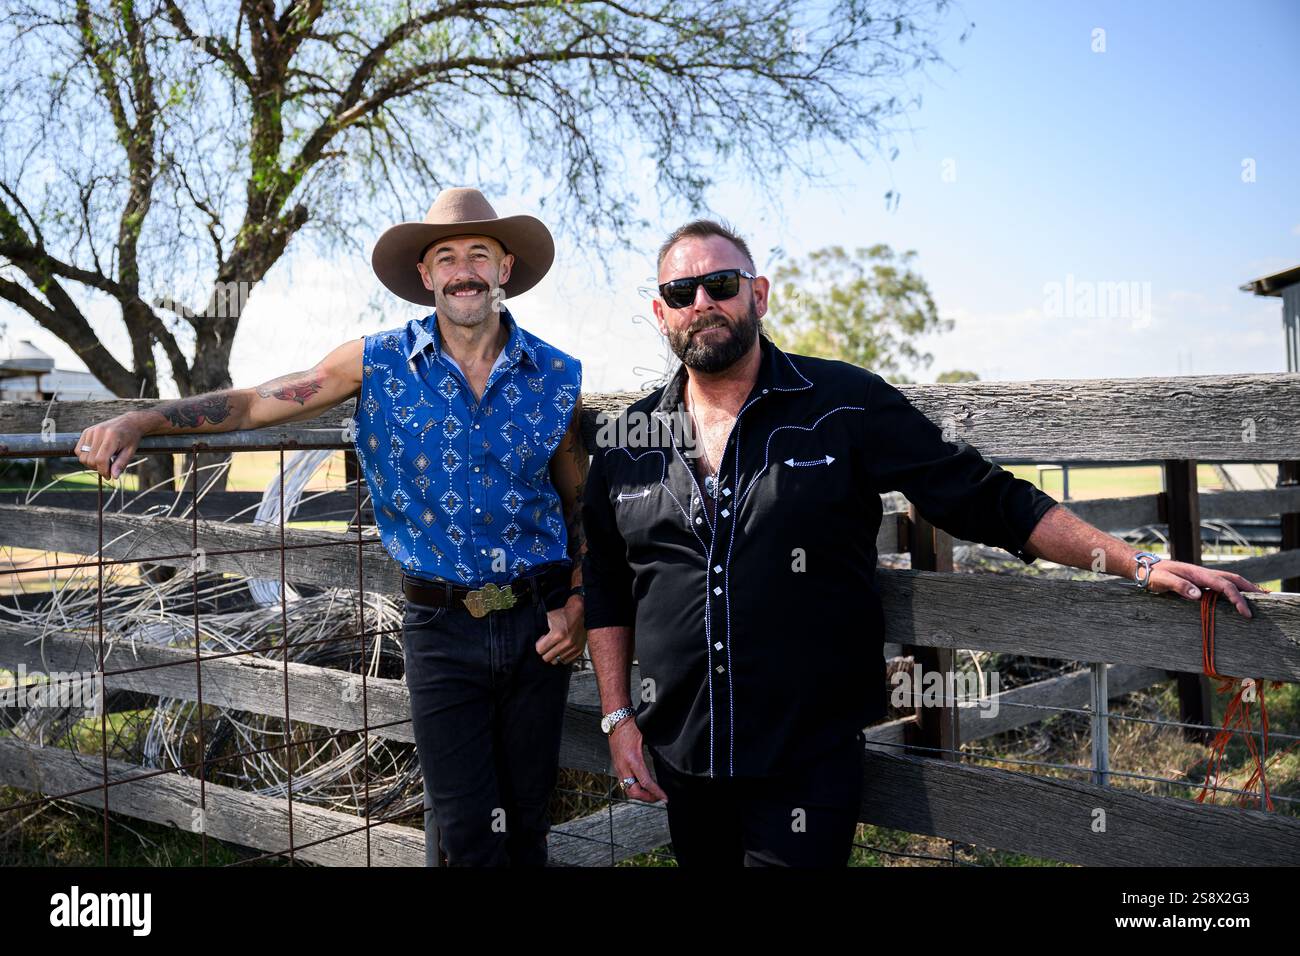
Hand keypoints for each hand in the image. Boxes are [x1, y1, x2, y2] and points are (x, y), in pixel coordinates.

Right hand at [75, 414, 144, 479]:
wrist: (129, 423)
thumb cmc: (131, 438)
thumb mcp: (130, 452)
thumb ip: (121, 464)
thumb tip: (114, 477)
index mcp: (111, 437)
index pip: (100, 460)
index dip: (103, 471)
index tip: (109, 476)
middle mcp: (99, 432)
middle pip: (90, 459)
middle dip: (98, 468)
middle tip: (108, 468)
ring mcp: (91, 431)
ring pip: (82, 456)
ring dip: (90, 463)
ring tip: (103, 461)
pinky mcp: (86, 432)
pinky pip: (78, 450)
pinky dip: (85, 456)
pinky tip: (96, 455)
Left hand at [535, 595, 586, 664]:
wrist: (580, 612)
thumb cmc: (564, 613)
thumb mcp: (549, 617)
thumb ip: (541, 629)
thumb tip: (537, 641)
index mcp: (558, 634)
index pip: (540, 650)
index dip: (539, 644)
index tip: (542, 640)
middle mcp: (567, 643)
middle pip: (547, 658)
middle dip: (546, 651)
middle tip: (548, 643)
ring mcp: (574, 648)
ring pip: (557, 661)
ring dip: (555, 654)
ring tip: (556, 645)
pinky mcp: (579, 650)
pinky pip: (567, 661)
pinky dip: (563, 656)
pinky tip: (563, 648)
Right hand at [608, 716, 667, 803]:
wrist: (615, 722)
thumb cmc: (631, 727)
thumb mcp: (645, 738)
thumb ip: (654, 751)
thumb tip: (668, 760)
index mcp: (633, 759)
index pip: (646, 782)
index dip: (656, 792)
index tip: (664, 798)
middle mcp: (624, 767)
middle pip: (634, 792)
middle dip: (647, 798)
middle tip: (659, 798)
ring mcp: (619, 768)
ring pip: (628, 790)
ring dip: (640, 795)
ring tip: (652, 795)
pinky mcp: (617, 768)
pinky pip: (624, 784)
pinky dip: (634, 789)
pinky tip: (642, 788)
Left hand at [1141, 559, 1266, 617]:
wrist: (1144, 566)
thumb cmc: (1152, 575)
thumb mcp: (1162, 581)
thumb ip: (1179, 586)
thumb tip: (1199, 595)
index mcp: (1197, 574)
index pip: (1223, 585)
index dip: (1236, 598)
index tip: (1245, 612)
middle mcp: (1203, 573)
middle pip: (1232, 579)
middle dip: (1249, 589)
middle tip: (1265, 599)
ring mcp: (1201, 576)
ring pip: (1228, 579)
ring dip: (1243, 587)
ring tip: (1258, 596)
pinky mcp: (1198, 580)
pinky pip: (1219, 583)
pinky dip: (1232, 588)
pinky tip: (1234, 595)